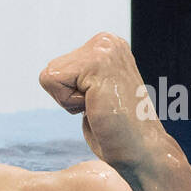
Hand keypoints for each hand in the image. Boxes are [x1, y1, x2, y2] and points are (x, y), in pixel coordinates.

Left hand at [39, 32, 168, 170]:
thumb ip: (79, 78)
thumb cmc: (115, 130)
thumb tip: (52, 74)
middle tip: (99, 106)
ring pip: (50, 76)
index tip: (98, 103)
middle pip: (50, 70)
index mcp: (106, 45)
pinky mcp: (97, 62)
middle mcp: (106, 41)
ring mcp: (104, 49)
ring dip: (69, 101)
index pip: (56, 69)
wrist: (140, 149)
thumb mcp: (93, 93)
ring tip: (99, 105)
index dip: (69, 95)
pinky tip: (97, 105)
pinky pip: (53, 81)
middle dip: (67, 96)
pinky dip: (69, 103)